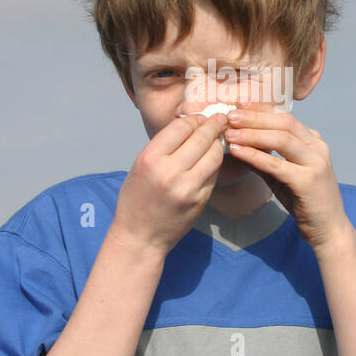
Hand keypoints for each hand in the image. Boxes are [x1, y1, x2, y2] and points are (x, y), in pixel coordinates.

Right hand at [111, 111, 228, 257]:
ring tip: (218, 138)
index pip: (181, 127)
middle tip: (219, 119)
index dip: (193, 119)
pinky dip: (215, 162)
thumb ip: (163, 146)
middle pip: (201, 137)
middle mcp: (170, 172)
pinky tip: (212, 158)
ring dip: (218, 143)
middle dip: (213, 125)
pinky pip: (214, 173)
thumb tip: (190, 125)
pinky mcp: (201, 200)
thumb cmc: (136, 199)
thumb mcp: (140, 166)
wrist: (140, 237)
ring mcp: (188, 188)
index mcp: (150, 159)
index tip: (198, 118)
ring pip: (214, 154)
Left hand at [222, 104, 349, 250]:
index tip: (238, 106)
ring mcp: (316, 163)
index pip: (285, 117)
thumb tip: (238, 144)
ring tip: (230, 132)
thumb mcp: (282, 175)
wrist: (328, 229)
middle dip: (255, 117)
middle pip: (284, 122)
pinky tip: (238, 151)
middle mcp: (318, 148)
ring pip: (282, 139)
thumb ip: (265, 158)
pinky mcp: (309, 181)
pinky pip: (277, 164)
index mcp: (313, 142)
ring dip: (253, 133)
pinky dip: (256, 155)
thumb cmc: (304, 201)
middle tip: (230, 115)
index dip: (260, 110)